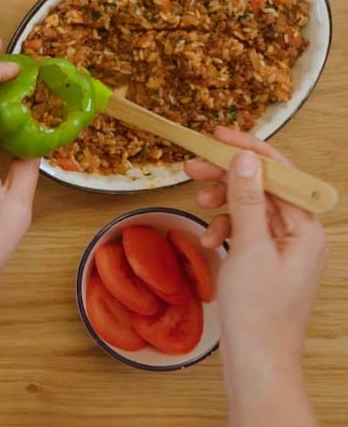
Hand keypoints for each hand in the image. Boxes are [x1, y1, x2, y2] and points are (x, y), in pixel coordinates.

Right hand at [185, 127, 328, 371]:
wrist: (257, 364)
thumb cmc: (260, 314)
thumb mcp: (250, 248)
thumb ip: (247, 199)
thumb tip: (246, 158)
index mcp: (306, 229)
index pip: (280, 174)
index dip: (249, 150)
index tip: (218, 136)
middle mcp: (299, 234)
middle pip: (262, 187)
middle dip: (227, 175)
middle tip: (192, 165)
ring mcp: (282, 248)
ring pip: (249, 205)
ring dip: (222, 201)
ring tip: (199, 202)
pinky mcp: (265, 260)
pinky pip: (244, 228)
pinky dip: (223, 227)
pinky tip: (209, 238)